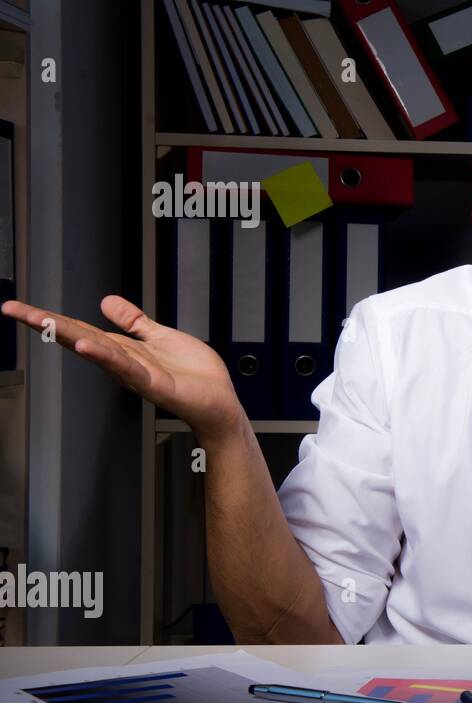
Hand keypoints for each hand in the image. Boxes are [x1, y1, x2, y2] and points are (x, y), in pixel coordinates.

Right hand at [1, 295, 245, 441]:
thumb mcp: (161, 336)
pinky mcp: (154, 384)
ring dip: (68, 335)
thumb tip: (106, 301)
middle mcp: (123, 361)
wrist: (220, 402)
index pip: (79, 328)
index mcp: (123, 348)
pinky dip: (106, 357)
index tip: (17, 306)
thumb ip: (134, 320)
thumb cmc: (195, 375)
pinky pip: (127, 368)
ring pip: (97, 350)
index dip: (49, 317)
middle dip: (45, 323)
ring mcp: (136, 373)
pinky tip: (88, 347)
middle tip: (12, 310)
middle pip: (78, 336)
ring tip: (41, 321)